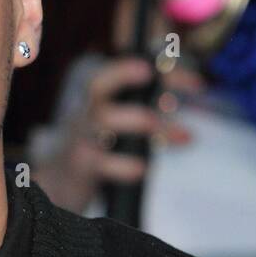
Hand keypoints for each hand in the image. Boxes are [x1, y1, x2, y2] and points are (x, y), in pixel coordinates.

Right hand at [33, 56, 200, 213]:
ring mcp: (81, 139)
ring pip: (102, 118)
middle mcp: (87, 114)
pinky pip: (99, 161)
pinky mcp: (80, 166)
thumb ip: (150, 115)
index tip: (194, 83)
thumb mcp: (121, 128)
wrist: (61, 186)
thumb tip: (189, 107)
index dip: (158, 70)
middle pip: (97, 84)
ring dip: (137, 119)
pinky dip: (123, 164)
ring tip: (163, 129)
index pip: (121, 71)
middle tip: (164, 87)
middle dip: (126, 75)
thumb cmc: (99, 152)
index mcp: (99, 101)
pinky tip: (142, 169)